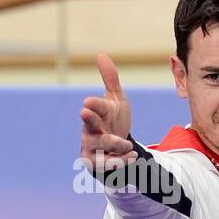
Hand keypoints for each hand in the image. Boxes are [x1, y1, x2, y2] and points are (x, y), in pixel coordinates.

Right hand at [80, 53, 135, 173]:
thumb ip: (110, 80)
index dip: (93, 104)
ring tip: (129, 147)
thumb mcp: (116, 100)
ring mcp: (91, 144)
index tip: (89, 102)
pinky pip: (102, 163)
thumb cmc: (113, 119)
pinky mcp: (94, 160)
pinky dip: (118, 162)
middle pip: (89, 124)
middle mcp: (90, 128)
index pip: (94, 106)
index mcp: (97, 111)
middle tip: (85, 112)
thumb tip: (101, 55)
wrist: (117, 145)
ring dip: (115, 145)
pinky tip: (133, 156)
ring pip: (100, 145)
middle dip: (89, 119)